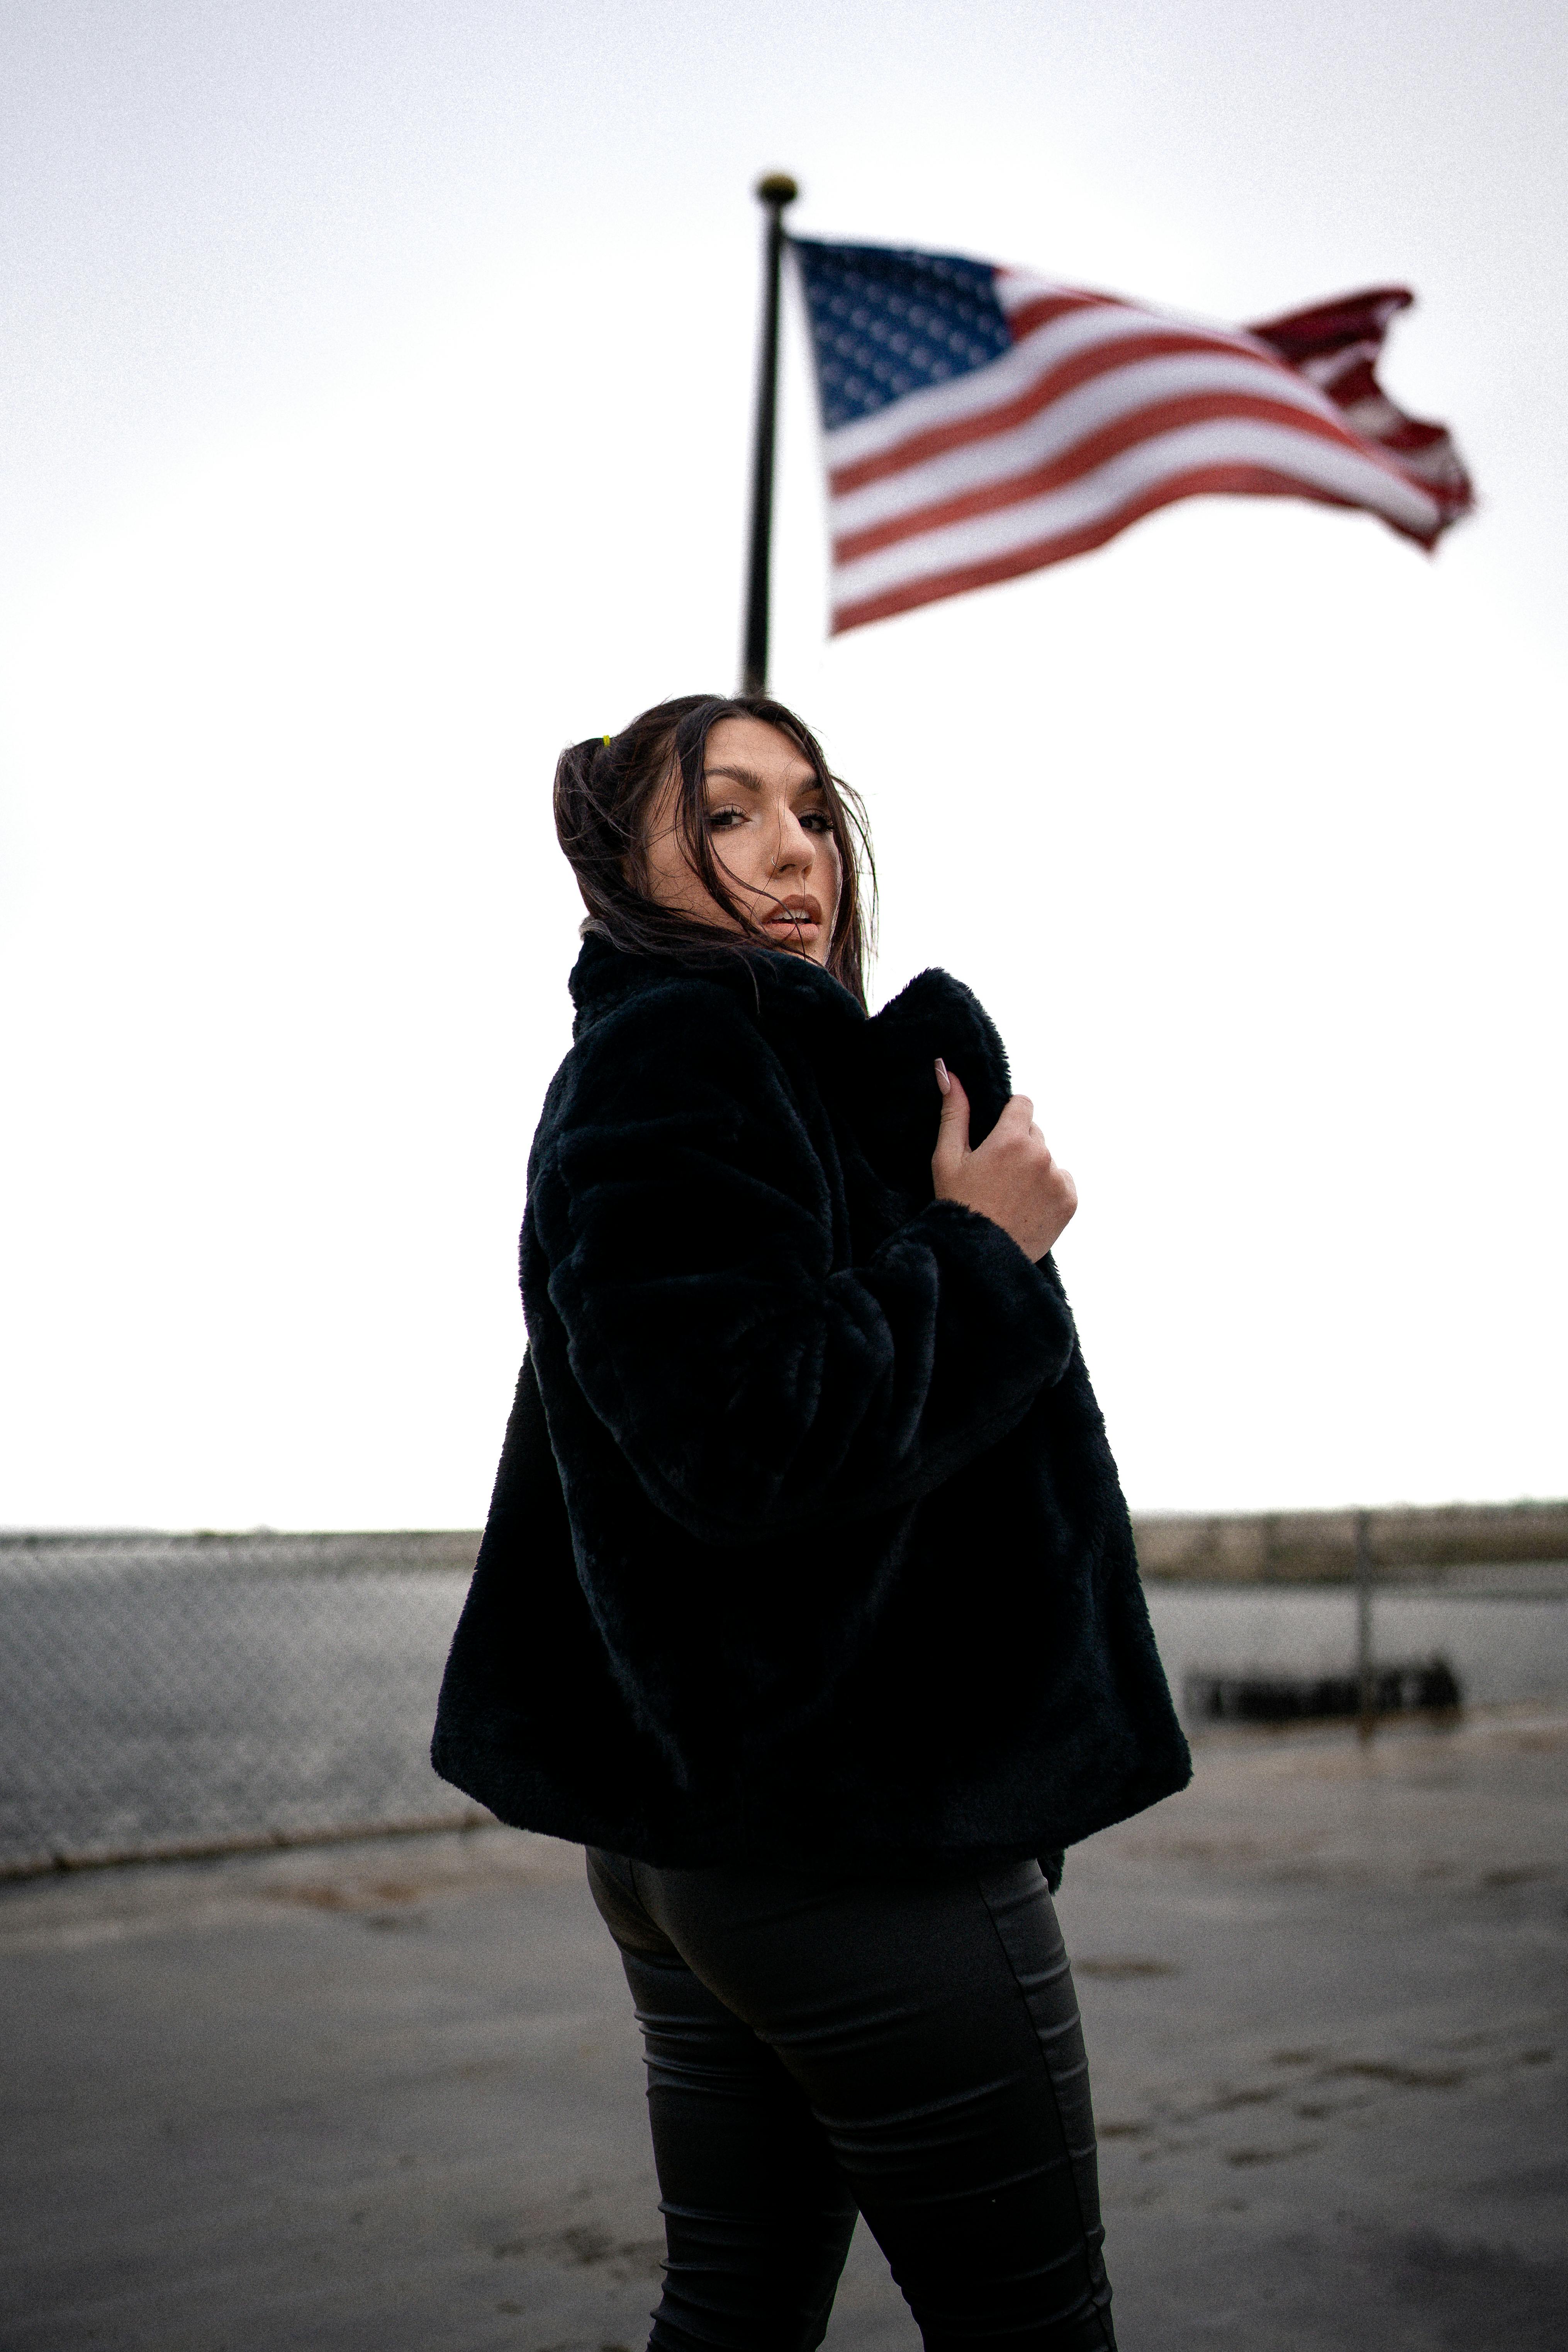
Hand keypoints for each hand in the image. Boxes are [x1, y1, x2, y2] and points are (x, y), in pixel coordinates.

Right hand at [931, 1061, 1077, 1261]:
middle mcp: (1042, 1154)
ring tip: (1010, 1195)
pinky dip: (1048, 1189)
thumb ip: (953, 1112)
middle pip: (1035, 1132)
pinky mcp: (1070, 1200)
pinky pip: (1062, 1181)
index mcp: (1012, 1139)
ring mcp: (1058, 1179)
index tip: (996, 1139)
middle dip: (1019, 1145)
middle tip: (996, 1175)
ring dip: (1034, 1168)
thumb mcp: (947, 1158)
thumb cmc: (958, 1205)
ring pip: (1048, 1158)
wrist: (977, 1257)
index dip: (1008, 1118)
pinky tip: (1026, 1206)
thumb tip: (947, 1071)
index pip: (1023, 1104)